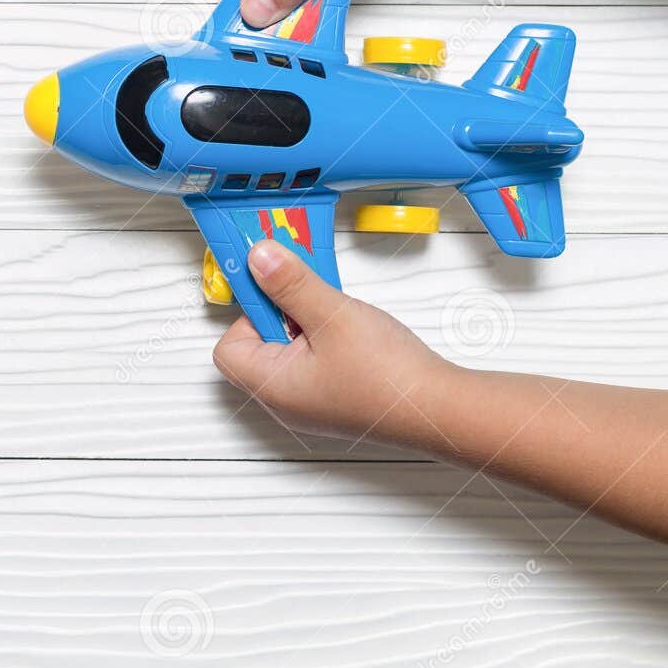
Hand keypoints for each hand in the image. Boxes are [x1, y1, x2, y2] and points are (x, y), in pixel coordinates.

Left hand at [212, 240, 454, 441]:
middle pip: (257, 346)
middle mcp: (285, 402)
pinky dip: (323, 338)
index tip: (272, 286)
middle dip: (279, 312)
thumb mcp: (332, 315)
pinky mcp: (335, 399)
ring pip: (288, 351)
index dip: (247, 313)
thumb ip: (289, 284)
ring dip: (305, 322)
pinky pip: (312, 362)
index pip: (227, 348)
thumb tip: (257, 259)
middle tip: (307, 293)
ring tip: (333, 310)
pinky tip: (349, 328)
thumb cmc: (387, 375)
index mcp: (272, 387)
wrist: (439, 409)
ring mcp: (311, 404)